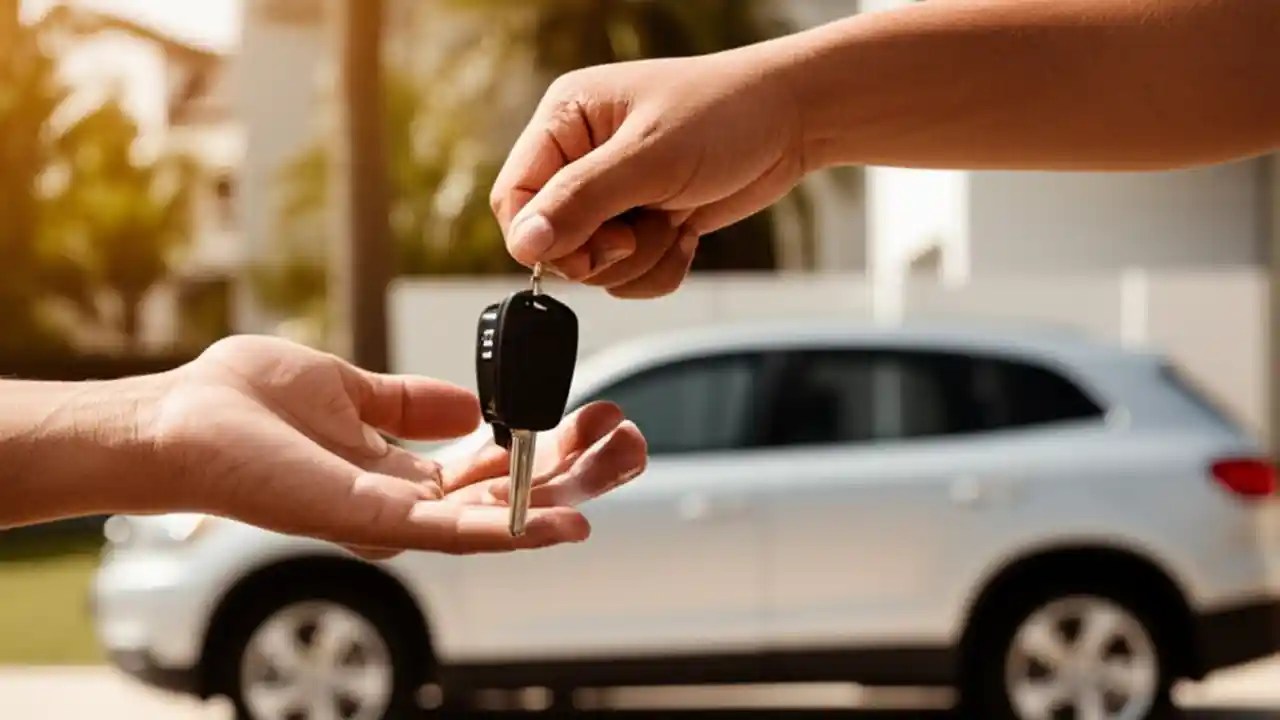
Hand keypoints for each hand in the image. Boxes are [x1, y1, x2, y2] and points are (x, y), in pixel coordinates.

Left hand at [152, 336, 645, 555]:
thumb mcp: (347, 387)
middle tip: (632, 441)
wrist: (179, 419)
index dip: (548, 446)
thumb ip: (407, 402)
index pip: (493, 467)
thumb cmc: (241, 403)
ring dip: (566, 494)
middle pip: (511, 494)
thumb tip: (466, 404)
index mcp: (399, 469)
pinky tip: (567, 518)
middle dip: (577, 471)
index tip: (595, 416)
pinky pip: (458, 532)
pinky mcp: (375, 522)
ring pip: (500, 516)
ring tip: (623, 461)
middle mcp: (404, 502)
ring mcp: (393, 518)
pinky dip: (517, 529)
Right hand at [491, 50, 805, 297]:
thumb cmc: (726, 114)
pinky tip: (687, 234)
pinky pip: (628, 274)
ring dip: (638, 261)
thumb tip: (524, 244)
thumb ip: (581, 201)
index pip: (515, 198)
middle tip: (639, 232)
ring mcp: (614, 194)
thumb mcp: (649, 158)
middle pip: (552, 242)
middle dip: (602, 253)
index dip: (543, 237)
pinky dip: (658, 268)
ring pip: (593, 266)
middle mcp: (581, 157)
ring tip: (675, 220)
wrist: (796, 121)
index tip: (593, 248)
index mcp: (565, 122)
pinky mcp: (644, 222)